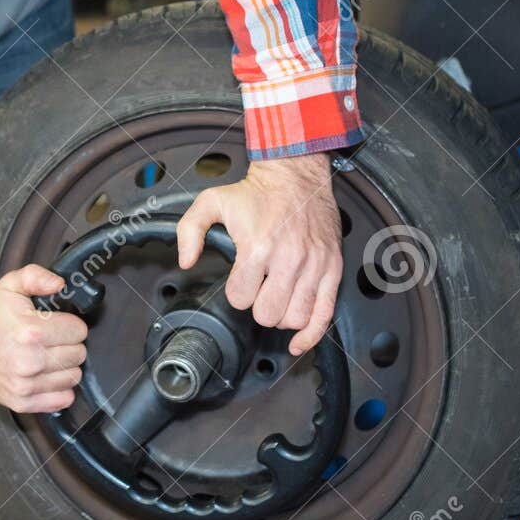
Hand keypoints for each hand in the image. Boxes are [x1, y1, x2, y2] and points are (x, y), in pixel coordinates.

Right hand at [0, 265, 87, 412]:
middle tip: (51, 339)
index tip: (57, 324)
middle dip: (69, 344)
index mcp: (31, 331)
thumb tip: (60, 284)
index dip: (70, 324)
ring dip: (65, 366)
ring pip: (73, 377)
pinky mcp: (22, 402)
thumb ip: (37, 276)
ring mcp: (25, 385)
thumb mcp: (11, 285)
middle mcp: (29, 361)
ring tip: (47, 355)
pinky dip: (59, 388)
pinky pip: (63, 399)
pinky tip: (46, 375)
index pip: (79, 331)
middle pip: (78, 354)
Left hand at [174, 153, 341, 355]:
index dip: (236, 292)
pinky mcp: (333, 268)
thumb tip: (186, 261)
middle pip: (268, 313)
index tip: (240, 280)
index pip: (241, 297)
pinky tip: (297, 343)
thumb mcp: (211, 202)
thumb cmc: (256, 192)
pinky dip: (311, 334)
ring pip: (295, 318)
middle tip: (259, 289)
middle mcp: (288, 259)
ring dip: (281, 314)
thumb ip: (189, 231)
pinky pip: (325, 313)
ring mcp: (313, 265)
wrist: (296, 176)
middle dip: (258, 306)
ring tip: (276, 297)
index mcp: (258, 247)